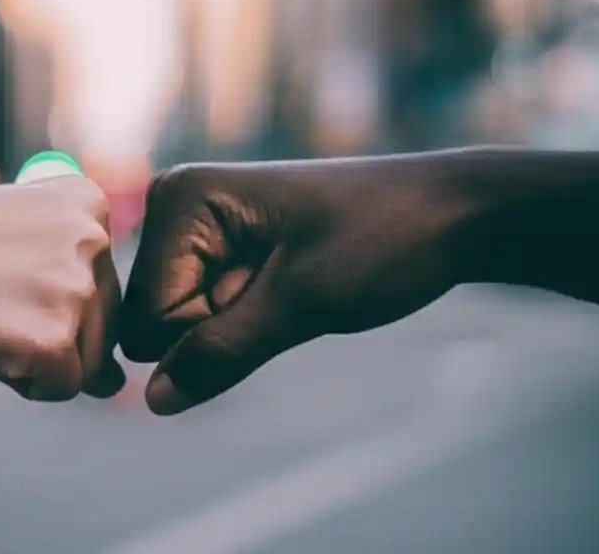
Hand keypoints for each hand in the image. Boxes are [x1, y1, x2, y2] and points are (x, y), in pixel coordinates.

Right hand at [0, 176, 124, 400]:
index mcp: (89, 201)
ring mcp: (74, 287)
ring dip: (34, 355)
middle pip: (103, 326)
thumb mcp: (18, 242)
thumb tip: (117, 385)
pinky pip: (61, 388)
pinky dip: (20, 380)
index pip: (104, 284)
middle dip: (46, 330)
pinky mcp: (52, 339)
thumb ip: (79, 297)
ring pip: (88, 362)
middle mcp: (94, 237)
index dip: (46, 293)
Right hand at [121, 155, 471, 413]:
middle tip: (284, 290)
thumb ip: (221, 352)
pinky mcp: (221, 255)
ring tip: (293, 286)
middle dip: (216, 330)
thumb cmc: (382, 239)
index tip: (273, 290)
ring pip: (180, 327)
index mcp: (181, 196)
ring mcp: (197, 233)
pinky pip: (207, 317)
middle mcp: (175, 207)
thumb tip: (153, 401)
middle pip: (152, 321)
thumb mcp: (303, 302)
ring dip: (235, 328)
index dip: (207, 329)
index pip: (148, 314)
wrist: (450, 215)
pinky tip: (289, 289)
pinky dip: (247, 321)